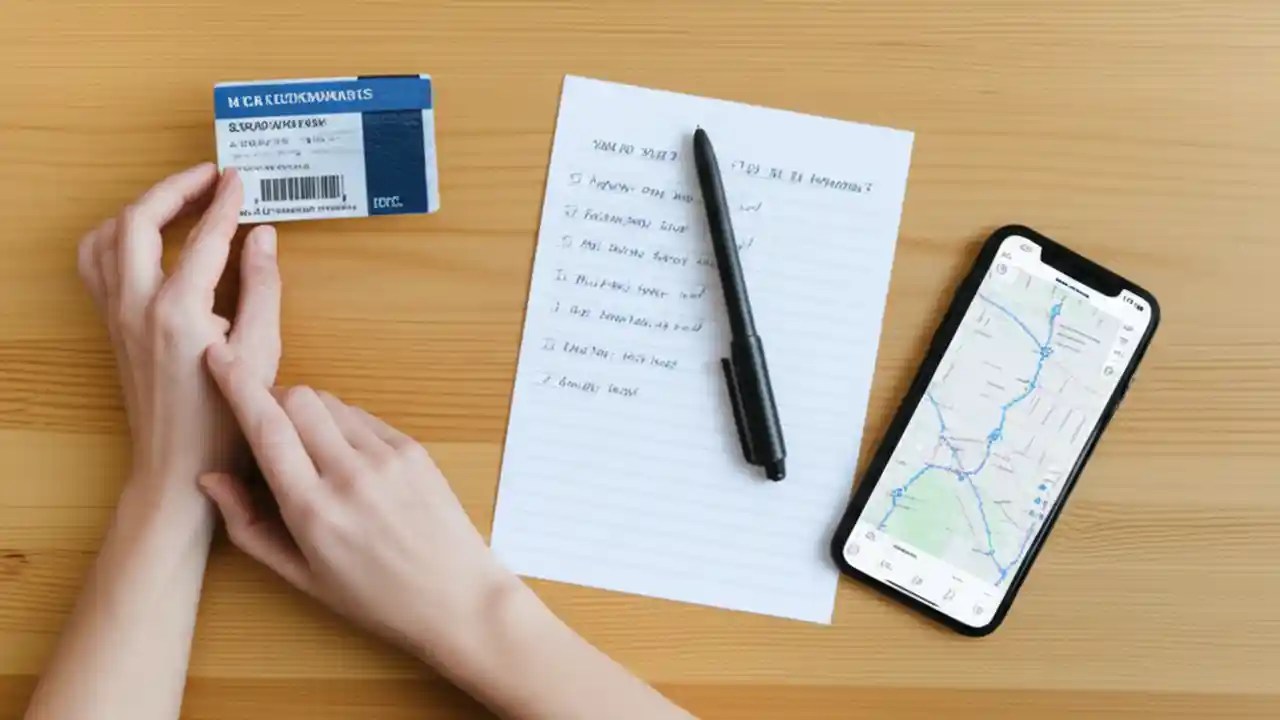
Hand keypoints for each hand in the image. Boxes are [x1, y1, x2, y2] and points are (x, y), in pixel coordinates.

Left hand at [76, 164, 280, 495]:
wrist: (177, 469)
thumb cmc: (224, 423)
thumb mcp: (261, 354)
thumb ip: (263, 288)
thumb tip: (263, 238)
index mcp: (178, 311)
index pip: (205, 237)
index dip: (225, 202)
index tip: (240, 179)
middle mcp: (136, 306)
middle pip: (139, 220)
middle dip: (174, 189)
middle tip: (209, 178)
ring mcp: (117, 316)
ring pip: (107, 237)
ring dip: (141, 209)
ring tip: (178, 201)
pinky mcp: (112, 327)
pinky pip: (98, 264)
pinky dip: (118, 238)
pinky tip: (148, 241)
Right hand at [196, 363, 512, 666]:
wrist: (456, 595)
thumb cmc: (374, 596)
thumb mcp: (301, 575)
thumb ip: (248, 526)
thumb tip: (210, 477)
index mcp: (313, 510)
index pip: (267, 428)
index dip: (237, 385)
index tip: (217, 356)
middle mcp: (350, 475)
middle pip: (298, 398)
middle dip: (271, 397)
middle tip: (264, 423)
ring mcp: (387, 457)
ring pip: (330, 402)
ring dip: (306, 410)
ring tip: (308, 450)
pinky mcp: (413, 449)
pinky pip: (362, 416)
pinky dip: (340, 424)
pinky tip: (345, 458)